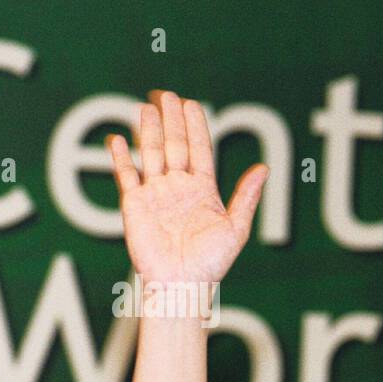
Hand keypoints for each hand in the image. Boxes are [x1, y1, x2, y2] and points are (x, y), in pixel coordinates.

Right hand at [108, 90, 267, 286]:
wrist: (182, 284)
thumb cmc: (211, 263)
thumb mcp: (236, 228)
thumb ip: (247, 197)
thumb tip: (264, 169)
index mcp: (203, 191)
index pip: (199, 150)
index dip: (196, 127)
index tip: (191, 104)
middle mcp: (179, 188)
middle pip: (174, 146)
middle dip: (171, 120)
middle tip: (166, 94)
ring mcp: (156, 194)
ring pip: (150, 154)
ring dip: (148, 131)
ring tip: (146, 107)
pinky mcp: (135, 205)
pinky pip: (126, 176)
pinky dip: (121, 158)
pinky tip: (118, 139)